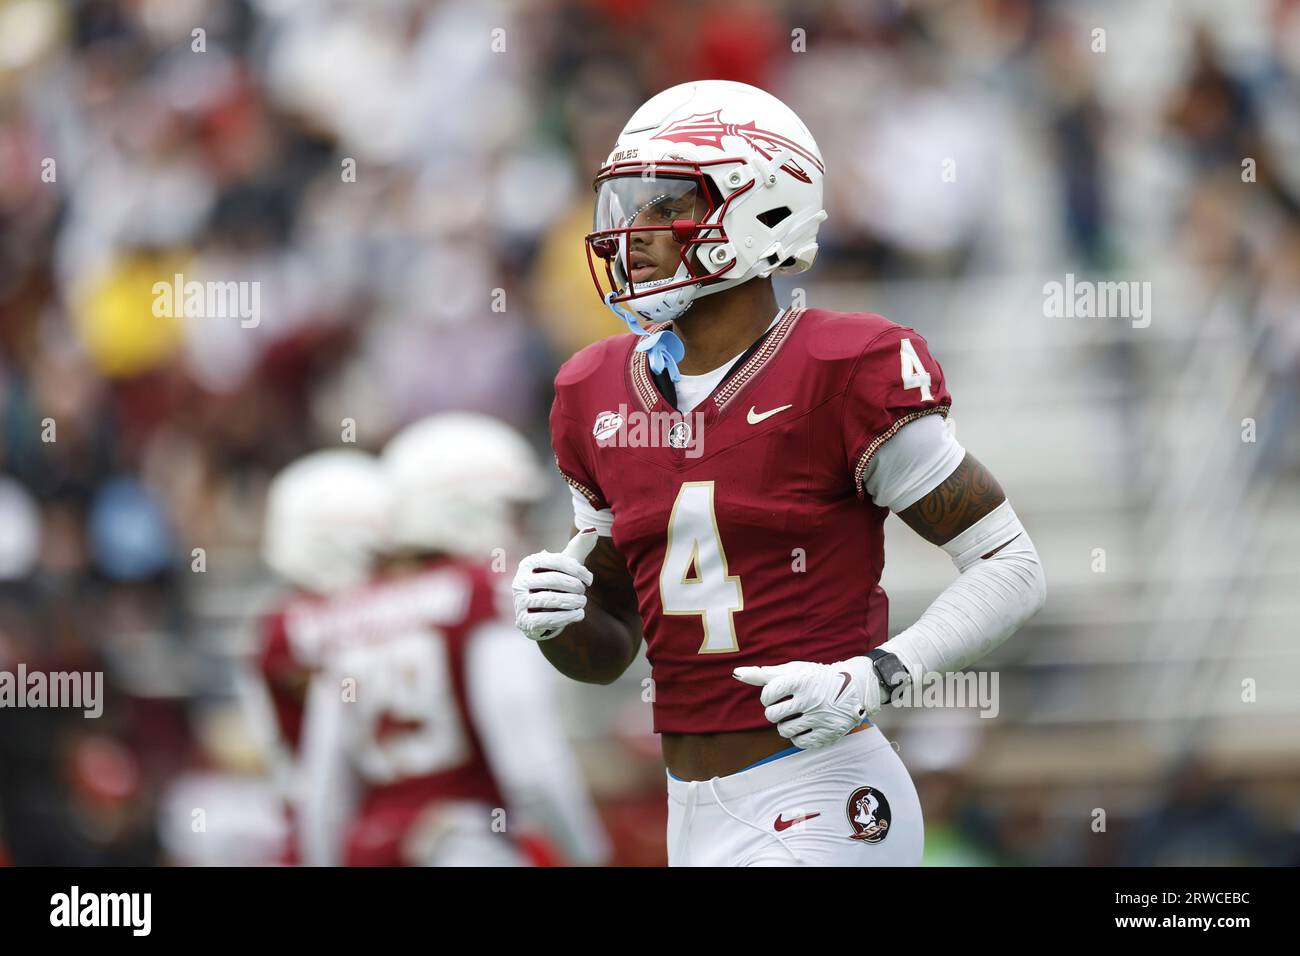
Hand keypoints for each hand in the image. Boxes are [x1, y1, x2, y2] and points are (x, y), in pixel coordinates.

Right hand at [513, 529, 598, 640]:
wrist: (542, 612)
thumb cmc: (556, 582)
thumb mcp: (567, 564)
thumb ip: (579, 546)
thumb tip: (592, 530)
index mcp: (529, 563)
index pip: (557, 561)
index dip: (578, 570)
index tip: (589, 580)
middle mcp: (519, 581)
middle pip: (554, 580)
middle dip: (575, 586)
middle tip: (584, 592)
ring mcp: (519, 602)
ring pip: (551, 600)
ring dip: (573, 602)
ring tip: (582, 603)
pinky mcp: (524, 621)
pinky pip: (546, 619)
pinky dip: (567, 617)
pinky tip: (578, 614)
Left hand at [732, 657, 882, 749]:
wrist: (854, 687)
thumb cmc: (815, 678)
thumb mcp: (792, 671)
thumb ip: (762, 674)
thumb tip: (735, 673)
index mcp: (801, 680)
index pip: (767, 695)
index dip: (768, 696)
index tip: (777, 693)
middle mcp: (811, 699)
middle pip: (772, 716)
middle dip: (774, 712)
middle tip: (786, 706)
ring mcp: (820, 718)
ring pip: (783, 731)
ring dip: (785, 724)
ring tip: (796, 715)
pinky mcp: (828, 734)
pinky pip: (799, 743)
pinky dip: (798, 736)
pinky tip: (806, 725)